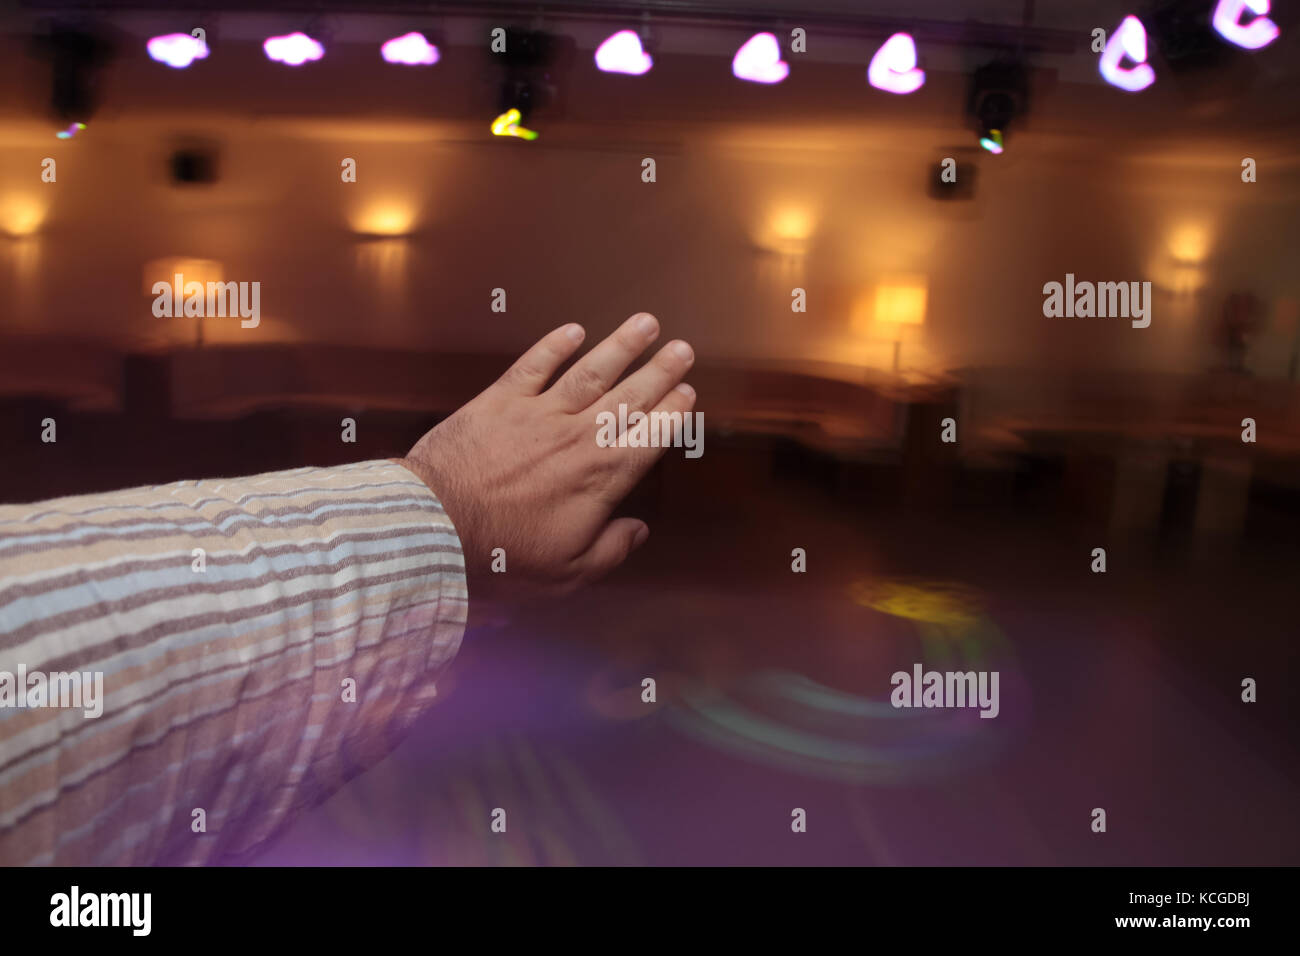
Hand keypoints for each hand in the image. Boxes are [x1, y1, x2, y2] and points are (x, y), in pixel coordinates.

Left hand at [401, 312, 695, 600]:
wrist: (437, 528)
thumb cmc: (504, 558)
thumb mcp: (569, 572)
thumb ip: (611, 549)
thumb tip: (638, 531)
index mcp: (601, 477)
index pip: (649, 436)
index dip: (672, 412)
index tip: (688, 392)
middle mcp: (577, 436)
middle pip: (629, 396)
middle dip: (660, 371)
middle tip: (683, 349)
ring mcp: (538, 414)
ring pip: (590, 372)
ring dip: (621, 346)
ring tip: (645, 324)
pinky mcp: (499, 401)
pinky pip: (534, 366)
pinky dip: (554, 346)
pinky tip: (573, 331)